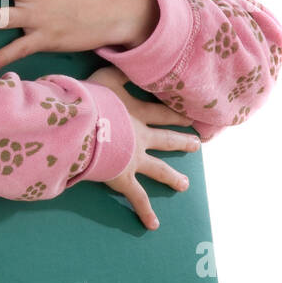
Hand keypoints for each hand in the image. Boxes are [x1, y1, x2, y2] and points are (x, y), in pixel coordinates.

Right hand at [88, 65, 199, 229]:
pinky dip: (145, 212)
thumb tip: (126, 58)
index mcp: (136, 112)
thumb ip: (117, 70)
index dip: (177, 113)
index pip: (162, 112)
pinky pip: (137, 198)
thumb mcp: (104, 77)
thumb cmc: (90, 100)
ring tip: (184, 185)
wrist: (84, 126)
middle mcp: (140, 136)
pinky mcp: (124, 177)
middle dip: (182, 141)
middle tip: (197, 144)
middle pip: (166, 139)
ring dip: (172, 177)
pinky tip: (154, 225)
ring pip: (159, 169)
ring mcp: (135, 158)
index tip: (193, 115)